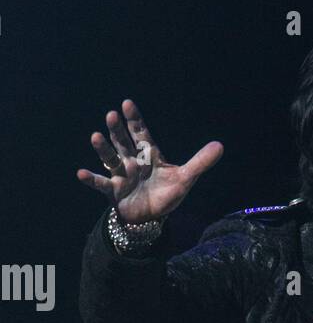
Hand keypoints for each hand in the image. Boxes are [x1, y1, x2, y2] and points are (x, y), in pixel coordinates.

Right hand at [76, 98, 222, 222]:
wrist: (150, 218)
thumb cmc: (166, 194)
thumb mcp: (185, 178)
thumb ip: (200, 162)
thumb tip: (220, 145)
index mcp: (148, 155)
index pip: (141, 133)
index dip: (135, 120)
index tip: (127, 103)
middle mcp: (132, 161)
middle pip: (123, 142)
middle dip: (117, 130)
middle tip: (112, 115)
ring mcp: (121, 175)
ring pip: (110, 158)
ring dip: (103, 148)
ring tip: (95, 136)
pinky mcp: (113, 191)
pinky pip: (100, 183)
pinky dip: (91, 179)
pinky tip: (81, 173)